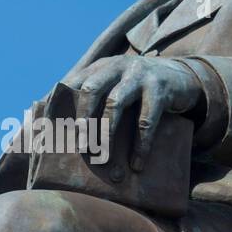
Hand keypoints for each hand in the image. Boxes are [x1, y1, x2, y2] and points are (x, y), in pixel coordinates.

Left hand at [70, 56, 202, 170]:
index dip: (58, 106)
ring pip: (115, 103)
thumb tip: (60, 133)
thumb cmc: (140, 92)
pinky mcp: (159, 89)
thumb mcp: (117, 88)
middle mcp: (116, 67)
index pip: (72, 84)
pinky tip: (137, 164)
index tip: (48, 130)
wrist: (182, 77)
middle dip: (82, 119)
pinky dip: (141, 144)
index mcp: (100, 68)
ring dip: (106, 133)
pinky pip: (146, 120)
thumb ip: (94, 102)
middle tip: (79, 146)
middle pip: (91, 90)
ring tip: (102, 157)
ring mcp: (138, 76)